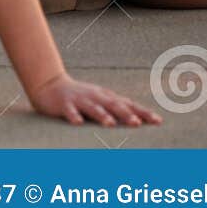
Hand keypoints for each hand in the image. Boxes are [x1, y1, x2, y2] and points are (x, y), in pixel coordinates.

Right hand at [28, 72, 160, 126]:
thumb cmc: (80, 97)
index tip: (158, 121)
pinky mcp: (63, 103)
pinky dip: (73, 116)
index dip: (143, 112)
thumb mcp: (100, 100)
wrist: (49, 83)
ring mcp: (79, 99)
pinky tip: (78, 123)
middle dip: (125, 114)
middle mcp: (95, 97)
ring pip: (92, 107)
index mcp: (106, 97)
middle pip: (113, 105)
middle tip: (137, 123)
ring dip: (102, 115)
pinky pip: (68, 111)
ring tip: (110, 123)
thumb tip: (141, 121)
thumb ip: (117, 108)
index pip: (128, 104)